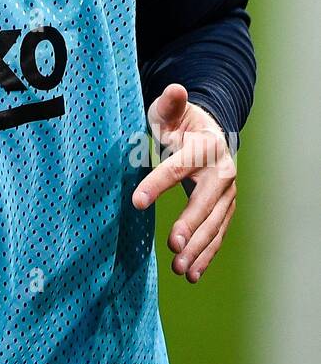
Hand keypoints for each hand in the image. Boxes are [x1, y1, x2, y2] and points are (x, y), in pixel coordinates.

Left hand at [132, 82, 236, 282]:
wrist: (209, 134)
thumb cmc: (180, 123)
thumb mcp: (170, 110)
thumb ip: (170, 103)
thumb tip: (175, 89)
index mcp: (206, 146)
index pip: (178, 166)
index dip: (158, 183)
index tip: (136, 200)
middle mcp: (222, 172)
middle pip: (205, 202)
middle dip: (190, 226)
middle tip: (172, 246)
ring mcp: (227, 194)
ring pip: (214, 225)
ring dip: (198, 249)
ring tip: (180, 269)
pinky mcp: (225, 210)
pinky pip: (217, 235)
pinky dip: (206, 255)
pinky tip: (192, 274)